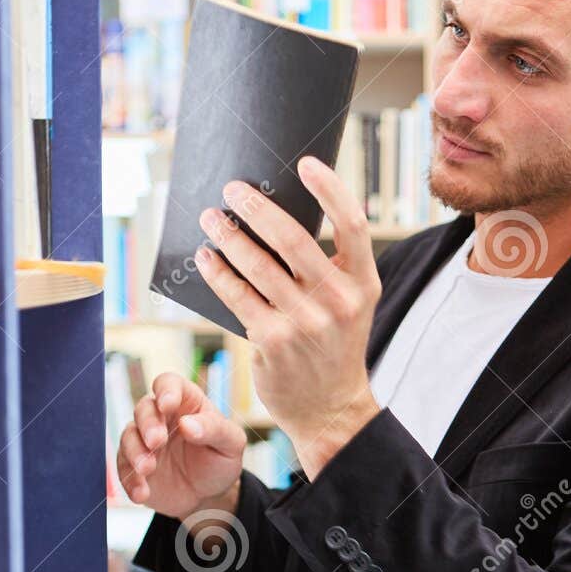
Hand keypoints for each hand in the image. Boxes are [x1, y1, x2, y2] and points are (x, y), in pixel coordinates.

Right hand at [117, 372, 246, 521]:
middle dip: (148, 423)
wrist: (209, 497)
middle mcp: (160, 417)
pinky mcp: (132, 465)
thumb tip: (186, 424)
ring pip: (128, 436)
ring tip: (147, 469)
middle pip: (144, 408)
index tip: (167, 404)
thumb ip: (214, 429)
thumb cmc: (221, 461)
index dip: (165, 390)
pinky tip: (142, 493)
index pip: (169, 383)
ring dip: (135, 451)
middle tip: (157, 442)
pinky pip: (124, 468)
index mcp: (185, 402)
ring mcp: (143, 441)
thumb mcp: (231, 443)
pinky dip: (130, 480)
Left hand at [195, 157, 381, 477]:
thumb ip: (331, 264)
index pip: (352, 223)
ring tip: (211, 218)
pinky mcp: (273, 341)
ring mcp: (305, 322)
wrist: (331, 407)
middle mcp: (338, 301)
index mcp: (363, 282)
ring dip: (228, 236)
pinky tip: (207, 258)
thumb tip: (282, 212)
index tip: (304, 163)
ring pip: (258, 265)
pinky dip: (218, 272)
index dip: (329, 188)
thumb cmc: (334, 344)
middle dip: (257, 207)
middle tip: (233, 189)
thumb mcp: (350, 302)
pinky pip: (237, 295)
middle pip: (294, 238)